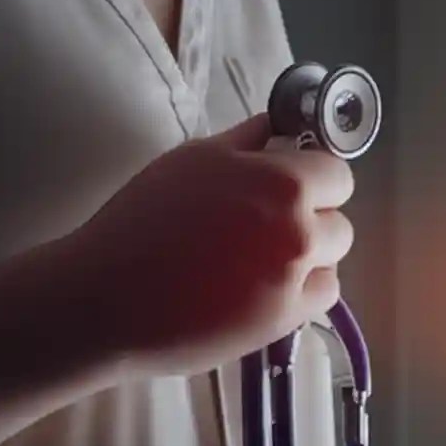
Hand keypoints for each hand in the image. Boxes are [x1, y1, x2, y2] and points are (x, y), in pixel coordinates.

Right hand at [70, 114, 354, 375]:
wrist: (106, 296)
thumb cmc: (142, 221)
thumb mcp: (192, 160)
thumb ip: (248, 142)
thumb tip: (282, 127)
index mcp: (280, 181)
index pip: (336, 174)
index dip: (316, 180)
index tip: (293, 187)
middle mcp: (297, 227)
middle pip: (339, 221)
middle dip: (312, 221)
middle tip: (266, 229)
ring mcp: (295, 276)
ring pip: (332, 260)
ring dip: (310, 257)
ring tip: (261, 261)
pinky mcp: (285, 318)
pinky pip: (322, 296)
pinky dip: (302, 292)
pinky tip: (264, 288)